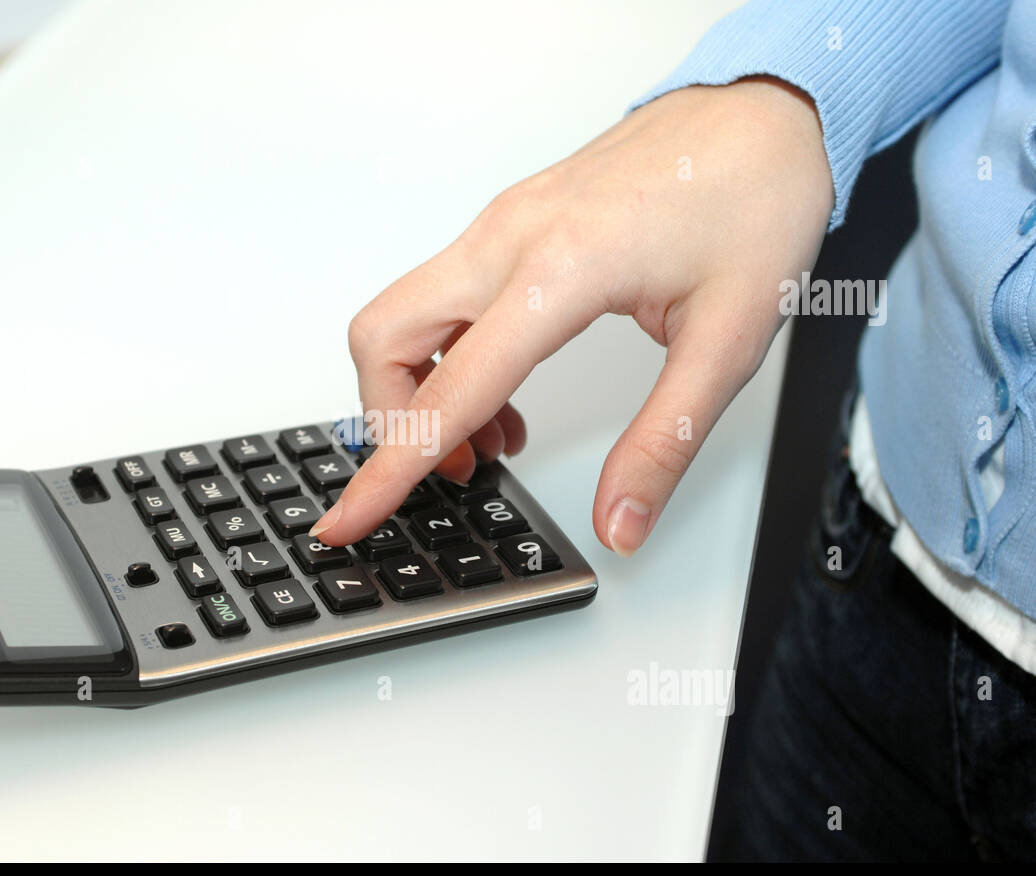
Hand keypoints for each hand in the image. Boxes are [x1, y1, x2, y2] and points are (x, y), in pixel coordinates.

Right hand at [311, 78, 832, 553]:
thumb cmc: (753, 201)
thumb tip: (621, 522)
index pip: (449, 392)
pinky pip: (439, 297)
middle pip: (383, 341)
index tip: (348, 520)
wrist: (764, 115)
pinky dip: (448, 357)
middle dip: (394, 422)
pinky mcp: (508, 224)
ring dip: (421, 390)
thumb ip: (663, 442)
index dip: (391, 471)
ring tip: (495, 437)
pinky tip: (508, 386)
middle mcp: (508, 239)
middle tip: (457, 470)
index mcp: (559, 271)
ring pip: (401, 317)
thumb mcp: (728, 341)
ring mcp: (501, 225)